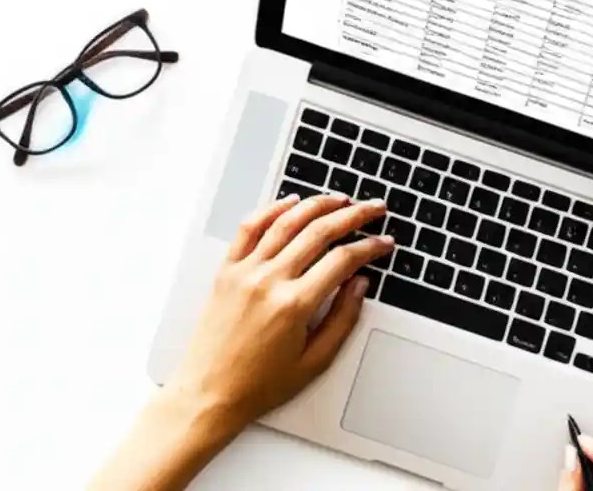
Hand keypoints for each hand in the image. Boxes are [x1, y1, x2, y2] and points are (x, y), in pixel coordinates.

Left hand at [166, 193, 392, 432]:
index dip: (370, 247)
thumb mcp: (314, 361)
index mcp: (294, 305)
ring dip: (318, 204)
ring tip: (340, 199)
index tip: (384, 243)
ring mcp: (245, 272)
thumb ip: (343, 319)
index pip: (342, 260)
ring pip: (286, 222)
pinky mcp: (226, 271)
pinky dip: (271, 210)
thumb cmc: (258, 385)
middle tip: (374, 208)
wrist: (208, 394)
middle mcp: (269, 281)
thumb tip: (360, 285)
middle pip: (319, 232)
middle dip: (354, 215)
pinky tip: (290, 203)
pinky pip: (249, 229)